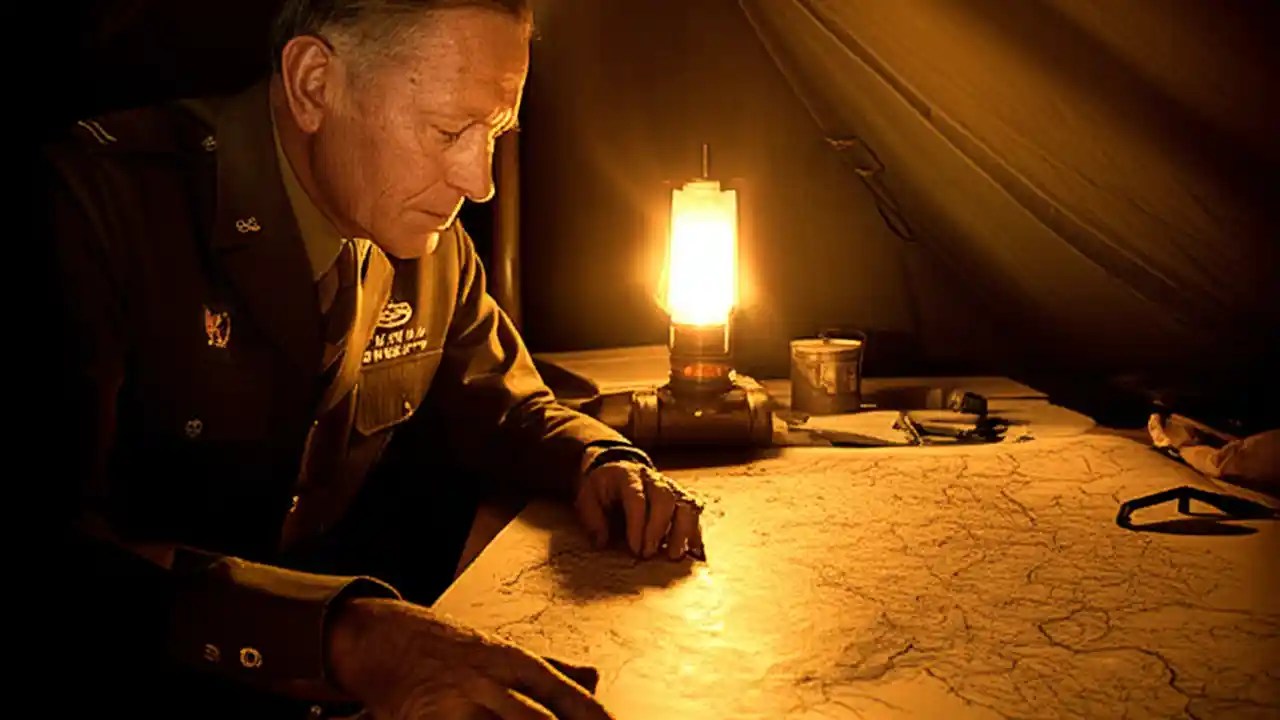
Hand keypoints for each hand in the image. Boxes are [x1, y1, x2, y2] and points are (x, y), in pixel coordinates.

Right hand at [327, 598, 612, 718]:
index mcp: (513, 661)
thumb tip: (596, 679)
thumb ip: (551, 668)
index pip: (564, 693)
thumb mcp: (503, 650)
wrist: (385, 640)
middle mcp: (488, 681)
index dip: (592, 716)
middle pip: (535, 719)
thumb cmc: (453, 649)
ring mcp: (454, 705)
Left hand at [574, 461, 705, 559]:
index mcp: (628, 476)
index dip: (637, 524)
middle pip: (665, 499)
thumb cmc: (603, 489)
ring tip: (675, 555)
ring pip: (687, 504)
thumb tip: (601, 542)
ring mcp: (672, 487)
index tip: (635, 549)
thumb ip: (592, 519)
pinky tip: (694, 551)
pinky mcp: (682, 498)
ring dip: (684, 531)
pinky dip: (696, 532)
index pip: (637, 498)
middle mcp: (653, 479)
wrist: (619, 469)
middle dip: (659, 529)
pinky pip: (695, 512)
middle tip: (650, 554)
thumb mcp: (587, 499)